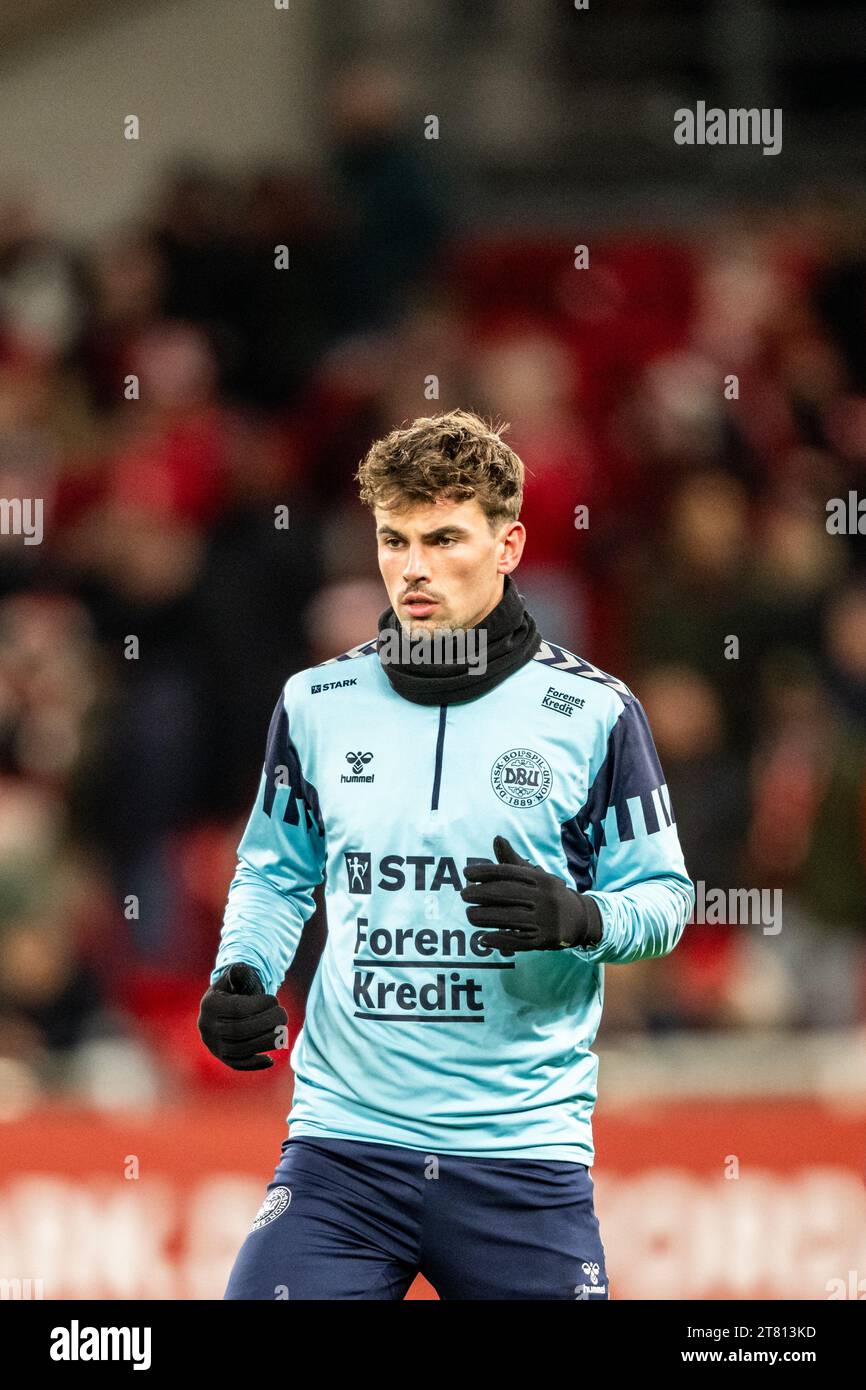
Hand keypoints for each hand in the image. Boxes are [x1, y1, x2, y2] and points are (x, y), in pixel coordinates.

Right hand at [197, 963, 287, 1070]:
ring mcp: (213, 1045)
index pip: (237, 1009)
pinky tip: (271, 1060)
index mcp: (209, 1005)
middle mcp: (207, 1027)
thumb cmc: (237, 989)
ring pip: (240, 1050)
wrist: (227, 1008)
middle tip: (283, 1014)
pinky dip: (255, 1064)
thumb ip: (240, 973)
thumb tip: (239, 968)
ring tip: (282, 1032)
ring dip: (266, 1042)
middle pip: (239, 1030)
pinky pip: (238, 1064)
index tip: (274, 1000)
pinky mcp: (222, 1058)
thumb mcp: (237, 978)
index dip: (259, 1005)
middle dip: (266, 1023)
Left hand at [460, 836, 603, 951]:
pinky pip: (518, 940)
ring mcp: (545, 920)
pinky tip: (483, 939)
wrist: (580, 918)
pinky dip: (499, 940)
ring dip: (486, 917)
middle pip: (508, 894)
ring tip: (470, 915)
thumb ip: (513, 861)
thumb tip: (496, 839)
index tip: (467, 873)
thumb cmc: (548, 894)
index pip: (510, 872)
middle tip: (464, 895)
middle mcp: (544, 898)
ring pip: (510, 918)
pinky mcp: (544, 939)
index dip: (486, 872)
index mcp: (540, 879)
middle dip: (482, 894)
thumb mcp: (536, 875)